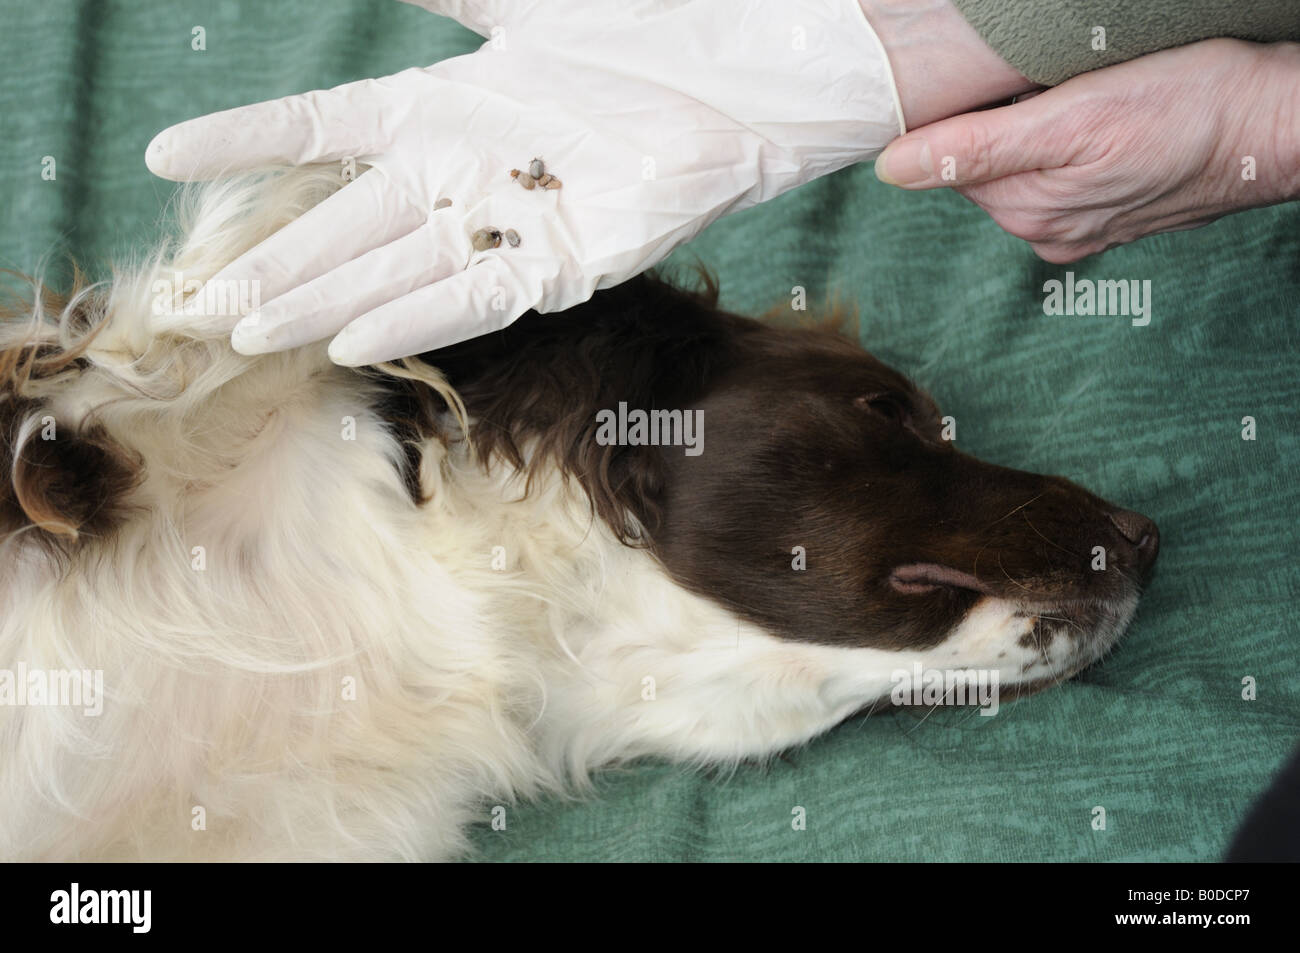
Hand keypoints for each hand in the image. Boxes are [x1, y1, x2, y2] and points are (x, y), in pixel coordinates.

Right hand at [146, 0, 901, 364]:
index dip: (247, 142)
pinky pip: (479, 296)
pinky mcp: (567, 264)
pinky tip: (356, 339)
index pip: (324, 130)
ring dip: (328, 303)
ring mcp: (514, 223)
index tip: (164, 159)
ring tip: (255, 331)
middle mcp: (468, 174)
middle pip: (349, 224)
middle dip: (278, 263)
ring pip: (399, 271)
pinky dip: (419, 315)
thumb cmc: (646, 28)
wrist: (750, 68)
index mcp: (446, 107)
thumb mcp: (524, 2)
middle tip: (203, 304)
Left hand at [874, 39, 1299, 262]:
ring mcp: (1077, 227)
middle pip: (983, 167)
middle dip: (1000, 122)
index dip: (968, 114)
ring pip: (1022, 166)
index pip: (949, 162)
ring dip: (1035, 130)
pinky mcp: (1107, 215)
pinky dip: (1067, 144)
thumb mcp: (1072, 119)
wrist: (1280, 127)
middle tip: (1051, 84)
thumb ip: (976, 149)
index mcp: (1025, 212)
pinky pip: (1061, 174)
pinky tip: (1102, 120)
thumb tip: (892, 169)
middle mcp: (1044, 231)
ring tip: (1082, 99)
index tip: (1002, 83)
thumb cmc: (1190, 108)